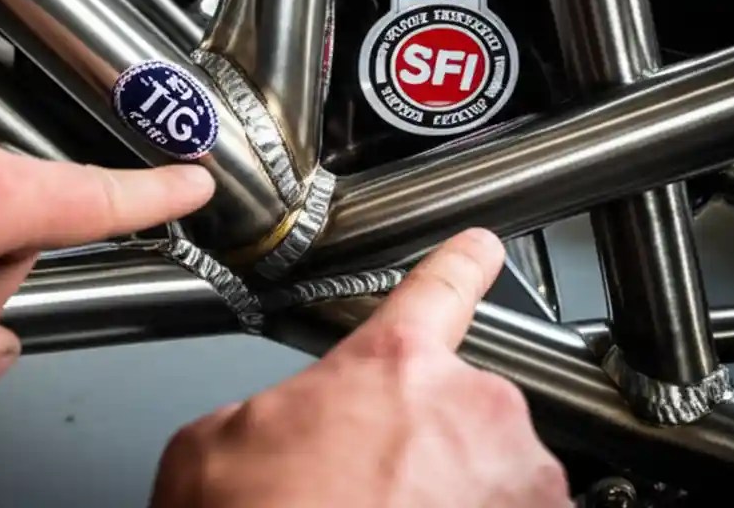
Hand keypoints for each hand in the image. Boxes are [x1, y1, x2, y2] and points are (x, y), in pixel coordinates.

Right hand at [150, 229, 568, 507]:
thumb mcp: (213, 445)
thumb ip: (268, 413)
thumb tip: (276, 429)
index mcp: (393, 367)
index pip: (440, 290)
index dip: (461, 265)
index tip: (482, 249)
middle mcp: (473, 410)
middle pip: (459, 406)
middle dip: (422, 444)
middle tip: (367, 487)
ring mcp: (520, 482)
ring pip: (493, 475)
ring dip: (455, 495)